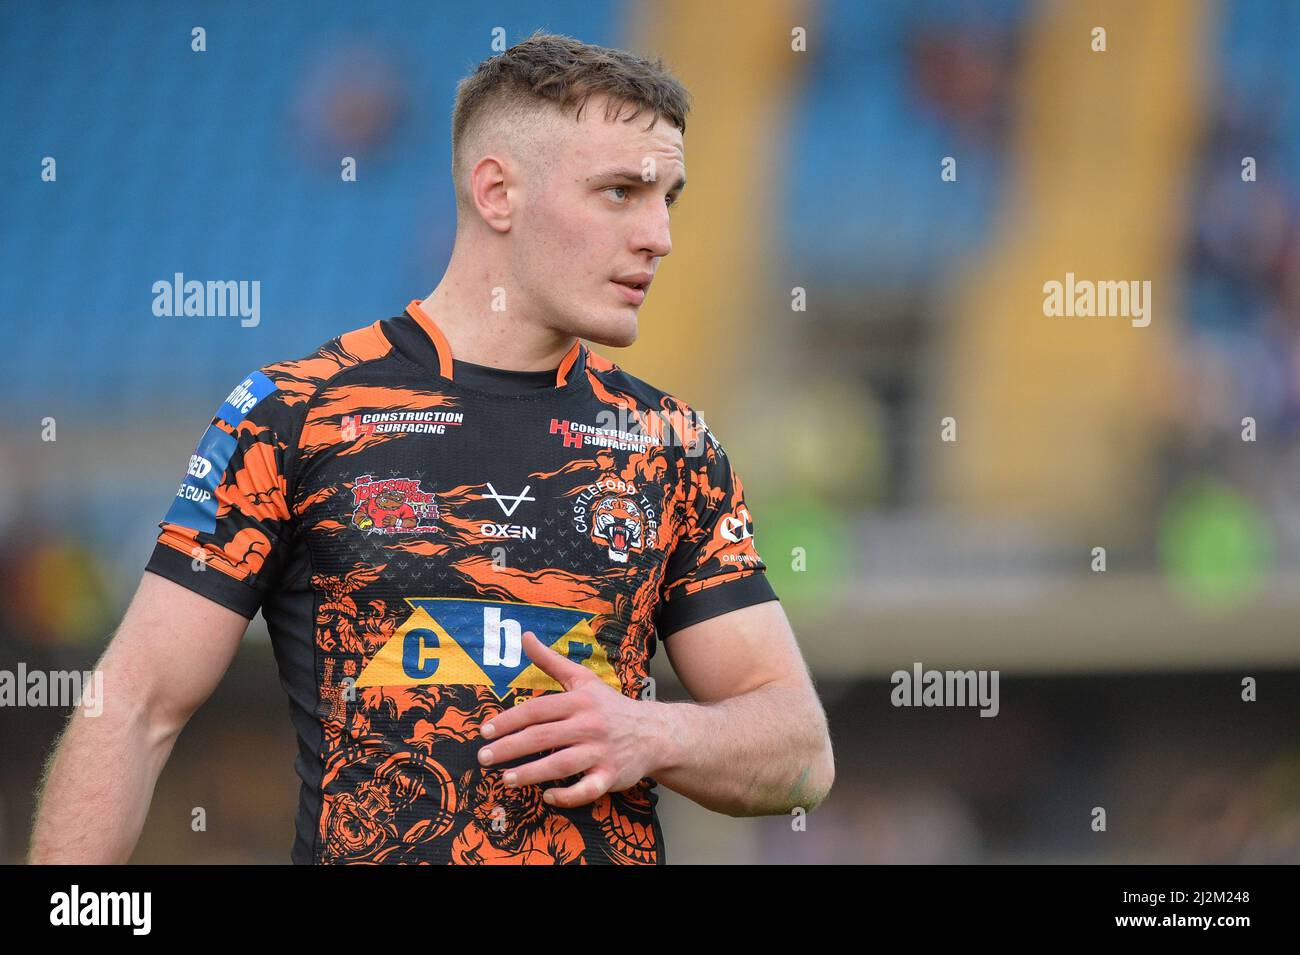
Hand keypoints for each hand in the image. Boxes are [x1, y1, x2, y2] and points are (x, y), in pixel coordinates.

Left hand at [477, 631, 667, 807]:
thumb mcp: (583, 679)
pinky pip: (587, 789)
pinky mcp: (611, 775)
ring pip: (561, 764)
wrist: (654, 732)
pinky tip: (548, 797)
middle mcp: (589, 725)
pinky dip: (568, 796)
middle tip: (484, 757)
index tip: (485, 731)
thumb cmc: (610, 706)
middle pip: (543, 737)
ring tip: (505, 779)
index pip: (537, 709)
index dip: (508, 720)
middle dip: (510, 748)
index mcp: (579, 701)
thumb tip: (525, 636)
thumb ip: (551, 661)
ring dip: (531, 773)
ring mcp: (600, 752)